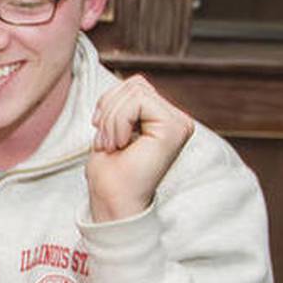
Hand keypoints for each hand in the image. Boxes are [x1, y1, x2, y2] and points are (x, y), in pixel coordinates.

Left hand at [85, 75, 194, 221]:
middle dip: (108, 110)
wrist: (112, 202)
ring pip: (134, 90)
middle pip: (134, 84)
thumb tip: (127, 81)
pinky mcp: (175, 128)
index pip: (134, 85)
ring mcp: (179, 123)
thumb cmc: (109, 173)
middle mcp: (178, 120)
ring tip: (113, 145)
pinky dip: (117, 121)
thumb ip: (124, 104)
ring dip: (110, 119)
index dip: (109, 104)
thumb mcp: (111, 127)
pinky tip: (120, 144)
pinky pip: (137, 101)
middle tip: (106, 143)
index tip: (103, 136)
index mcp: (164, 119)